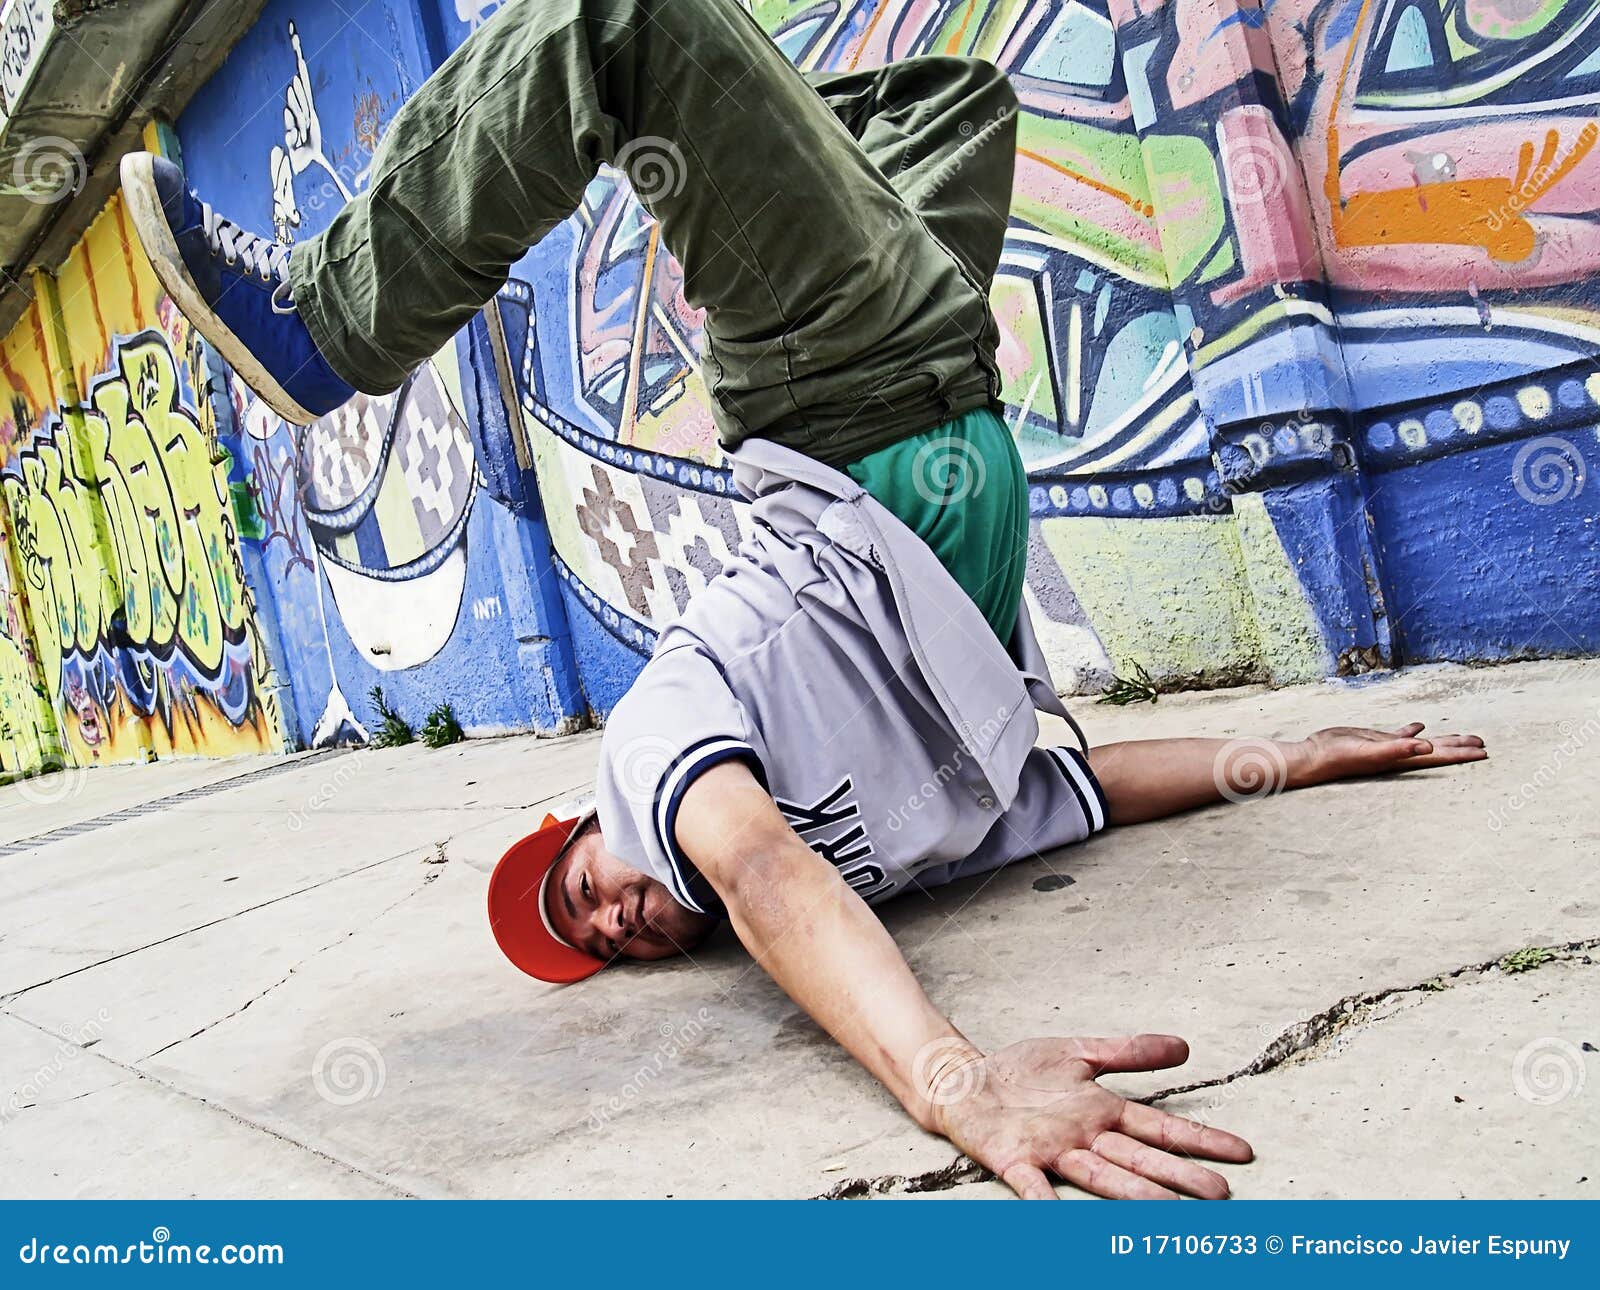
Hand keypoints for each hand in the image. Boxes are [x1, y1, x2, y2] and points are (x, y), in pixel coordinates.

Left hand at [925, 1035, 1252, 1198]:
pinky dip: (1048, 1205)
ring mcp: (1052, 1152)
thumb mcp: (1080, 1052)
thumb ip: (1129, 1052)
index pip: (1160, 1127)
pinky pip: (1034, 1187)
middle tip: (1220, 1195)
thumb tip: (1184, 1047)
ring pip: (1101, 1176)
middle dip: (1178, 1177)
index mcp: (1103, 1112)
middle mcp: (1085, 1138)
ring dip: (1134, 1196)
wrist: (965, 1080)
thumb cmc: (1023, 1073)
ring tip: (1170, 1213)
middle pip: (1139, 1159)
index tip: (1242, 1151)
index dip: (1199, 1139)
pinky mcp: (1015, 1160)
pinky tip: (1064, 1222)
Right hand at [1294, 722, 1486, 786]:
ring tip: (1461, 738)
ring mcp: (1388, 747)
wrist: (1314, 756)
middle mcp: (1400, 754)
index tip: (1484, 753)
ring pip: (1422, 743)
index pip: (1439, 756)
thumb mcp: (1370, 752)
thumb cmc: (1339, 757)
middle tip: (1482, 745)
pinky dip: (1412, 731)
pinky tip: (1420, 726)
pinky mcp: (1375, 739)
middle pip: (1436, 751)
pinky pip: (1400, 734)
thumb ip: (1398, 748)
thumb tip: (1428, 747)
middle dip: (1459, 748)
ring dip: (1441, 741)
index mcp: (1402, 759)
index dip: (1462, 755)